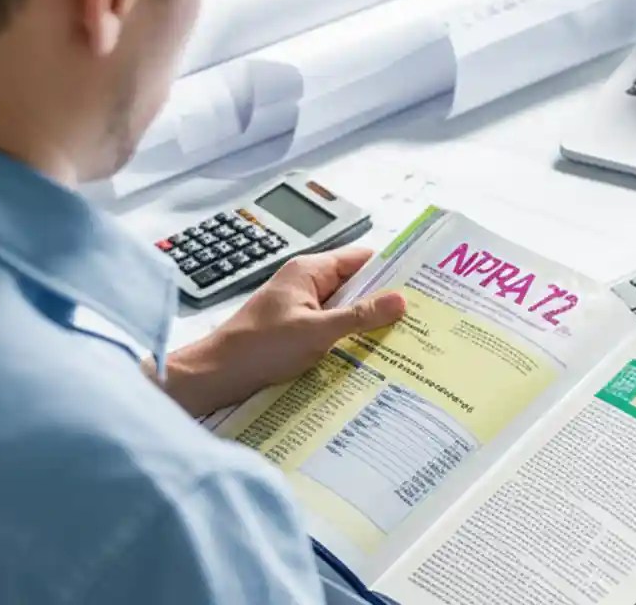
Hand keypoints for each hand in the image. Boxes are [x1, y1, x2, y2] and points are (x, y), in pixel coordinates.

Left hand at [163, 248, 406, 416]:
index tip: (421, 284)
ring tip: (402, 336)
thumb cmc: (257, 349)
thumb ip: (359, 315)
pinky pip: (333, 328)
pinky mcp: (297, 330)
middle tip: (419, 317)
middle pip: (356, 284)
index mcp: (309, 271)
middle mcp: (306, 284)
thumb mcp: (316, 332)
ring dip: (366, 322)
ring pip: (346, 309)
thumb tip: (399, 300)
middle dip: (383, 300)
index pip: (361, 259)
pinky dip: (350, 338)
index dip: (391, 269)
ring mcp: (301, 307)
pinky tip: (369, 353)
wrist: (215, 376)